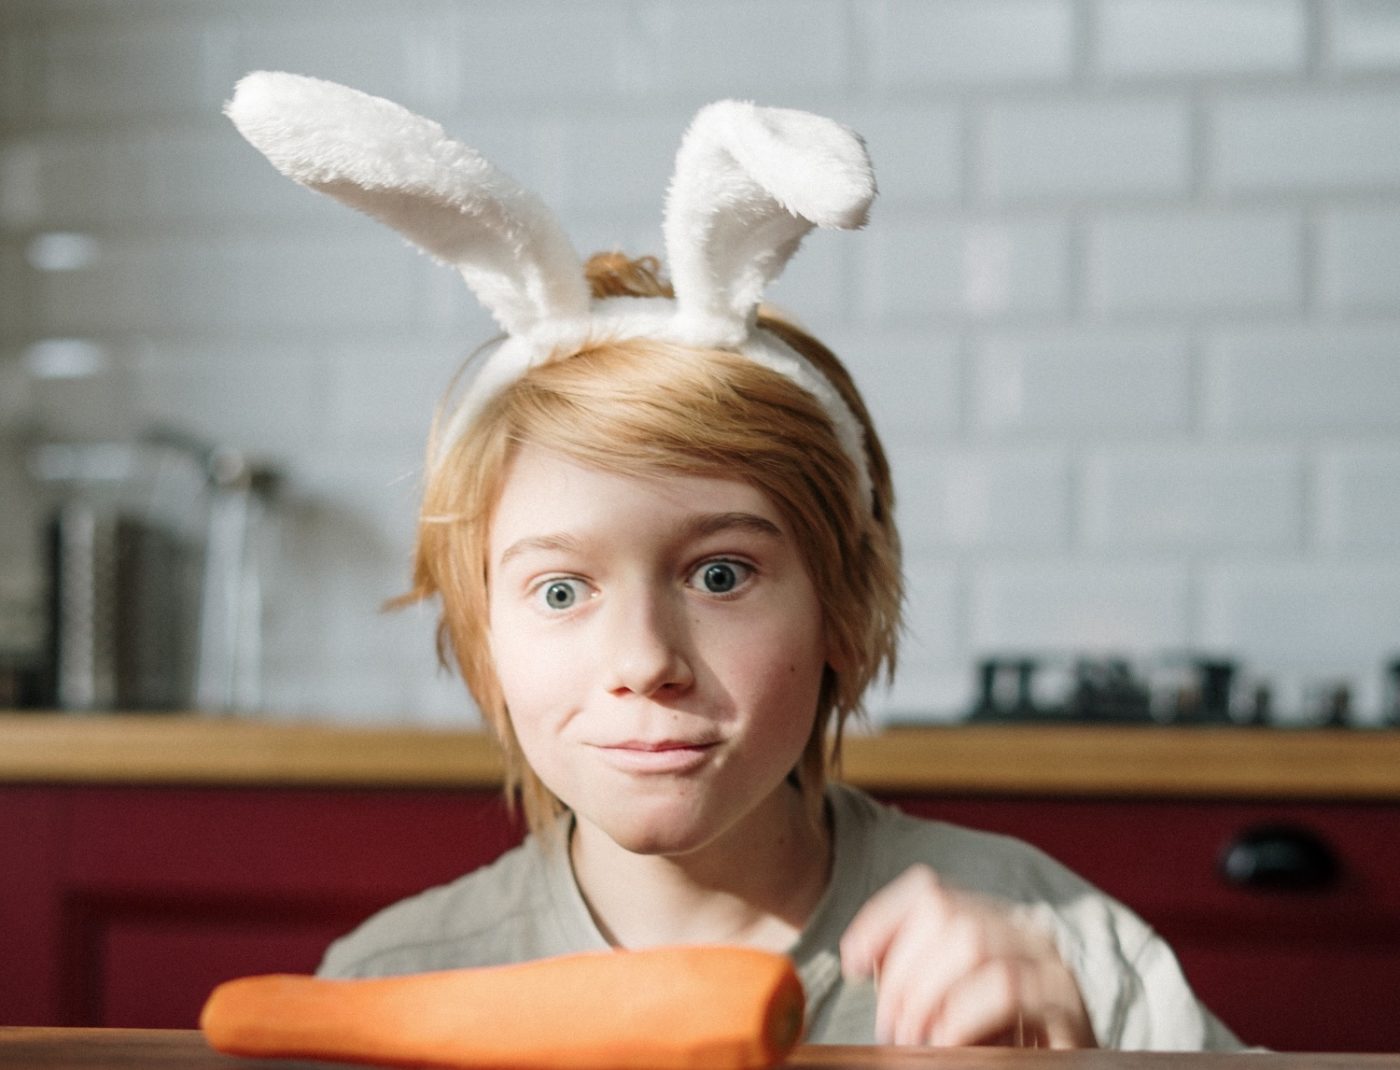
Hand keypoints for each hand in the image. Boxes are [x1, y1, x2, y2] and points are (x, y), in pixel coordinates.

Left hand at [839, 865, 1096, 1048]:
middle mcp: (1021, 929)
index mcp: (988, 920)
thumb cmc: (995, 1045)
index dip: (881, 919)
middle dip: (901, 971)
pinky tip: (946, 1042)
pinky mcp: (1068, 1005)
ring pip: (972, 941)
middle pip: (944, 913)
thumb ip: (913, 975)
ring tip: (913, 1038)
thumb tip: (859, 956)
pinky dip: (961, 1015)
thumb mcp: (945, 1003)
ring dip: (926, 994)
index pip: (926, 888)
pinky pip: (1005, 987)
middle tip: (889, 1026)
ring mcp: (1048, 963)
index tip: (851, 962)